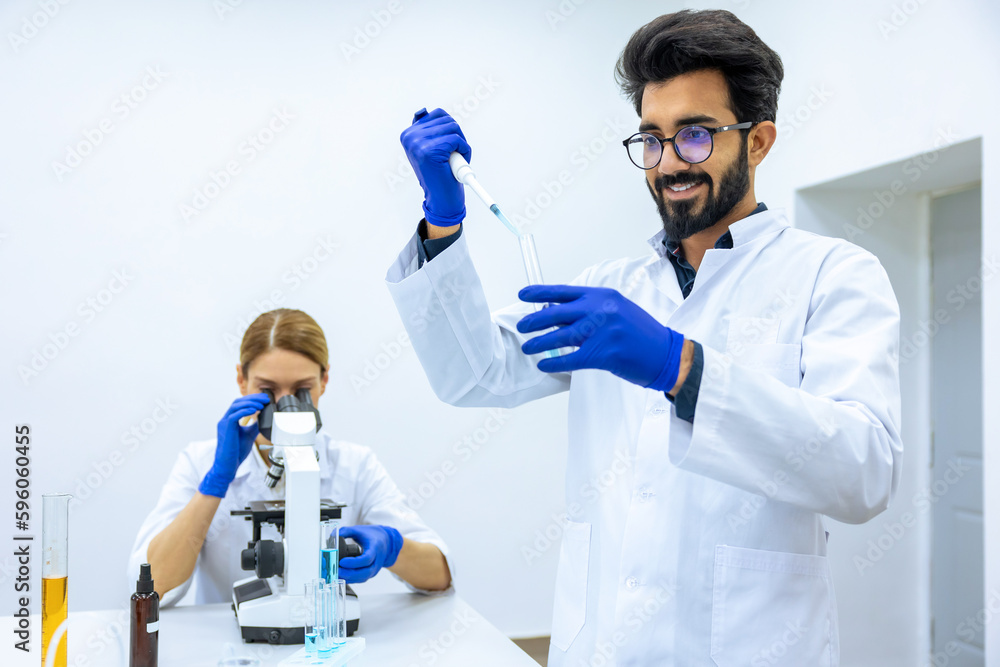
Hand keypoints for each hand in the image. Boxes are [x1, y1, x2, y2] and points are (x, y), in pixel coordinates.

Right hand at [198, 393, 269, 497]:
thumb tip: (263, 417)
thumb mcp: (249, 434)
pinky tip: (255, 410)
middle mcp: (225, 420)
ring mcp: (224, 424)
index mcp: (229, 421)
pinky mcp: (225, 429)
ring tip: (261, 404)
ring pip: (235, 406)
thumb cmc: (236, 452)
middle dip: (252, 398)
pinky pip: (234, 416)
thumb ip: (254, 425)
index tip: (264, 399)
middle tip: (265, 398)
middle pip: (237, 402)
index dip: (252, 399)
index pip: (239, 404)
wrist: (228, 465)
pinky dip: (245, 411)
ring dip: (250, 403)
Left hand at [338, 525, 403, 583]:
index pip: (366, 559)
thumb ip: (346, 531)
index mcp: (375, 548)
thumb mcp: (360, 530)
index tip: (342, 561)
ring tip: (336, 574)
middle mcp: (377, 561)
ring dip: (349, 578)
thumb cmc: (372, 536)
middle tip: (336, 571)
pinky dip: (351, 579)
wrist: (385, 542)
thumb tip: (332, 535)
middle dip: (349, 574)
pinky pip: (361, 579)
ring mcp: (375, 569)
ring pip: (363, 578)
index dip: (353, 562)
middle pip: (365, 572)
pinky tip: (341, 576)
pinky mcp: (370, 573)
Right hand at [399, 108, 471, 227]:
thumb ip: (426, 130)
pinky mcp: (430, 151)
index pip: (438, 114)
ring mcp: (418, 144)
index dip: (450, 130)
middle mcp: (410, 137)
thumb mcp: (428, 149)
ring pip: (453, 128)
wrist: (440, 200)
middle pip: (447, 119)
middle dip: (457, 136)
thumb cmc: (439, 174)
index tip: (447, 147)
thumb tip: (423, 110)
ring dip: (461, 144)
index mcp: (408, 134)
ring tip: (455, 160)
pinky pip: (457, 140)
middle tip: (453, 155)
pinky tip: (457, 164)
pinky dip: (465, 151)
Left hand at [517, 285, 684, 390]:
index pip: (564, 291)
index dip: (540, 292)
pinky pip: (571, 359)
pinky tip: (544, 364)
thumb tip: (555, 310)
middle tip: (521, 326)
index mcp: (602, 296)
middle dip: (535, 321)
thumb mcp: (615, 310)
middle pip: (557, 313)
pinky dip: (554, 362)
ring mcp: (602, 332)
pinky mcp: (604, 354)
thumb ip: (588, 309)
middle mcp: (600, 310)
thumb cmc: (639, 332)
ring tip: (527, 347)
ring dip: (540, 342)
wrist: (666, 352)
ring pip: (561, 336)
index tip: (522, 294)